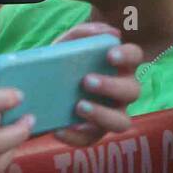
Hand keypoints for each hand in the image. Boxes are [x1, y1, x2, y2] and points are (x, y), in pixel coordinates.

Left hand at [50, 22, 143, 146]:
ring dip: (103, 115)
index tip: (109, 55)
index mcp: (119, 66)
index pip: (135, 56)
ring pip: (122, 122)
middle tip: (86, 81)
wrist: (36, 92)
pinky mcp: (93, 133)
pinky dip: (76, 136)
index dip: (127, 56)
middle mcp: (122, 91)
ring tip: (79, 106)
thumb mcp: (65, 45)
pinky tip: (60, 129)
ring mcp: (111, 113)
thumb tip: (110, 32)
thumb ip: (82, 33)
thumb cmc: (60, 64)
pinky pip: (92, 139)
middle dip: (112, 86)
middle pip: (134, 90)